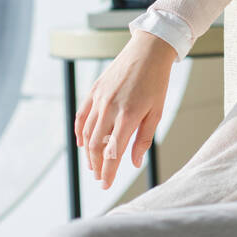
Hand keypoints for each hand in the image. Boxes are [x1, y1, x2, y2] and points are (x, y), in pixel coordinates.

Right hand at [74, 30, 176, 189]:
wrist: (148, 51)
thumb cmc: (156, 82)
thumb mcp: (157, 112)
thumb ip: (144, 139)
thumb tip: (134, 163)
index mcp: (129, 115)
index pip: (113, 152)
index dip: (108, 172)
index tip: (105, 185)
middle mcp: (110, 108)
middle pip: (96, 146)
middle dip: (97, 165)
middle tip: (99, 177)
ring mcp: (99, 99)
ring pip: (87, 133)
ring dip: (88, 152)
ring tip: (93, 164)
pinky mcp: (94, 91)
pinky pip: (81, 116)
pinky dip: (79, 132)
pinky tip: (82, 143)